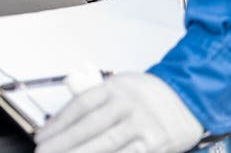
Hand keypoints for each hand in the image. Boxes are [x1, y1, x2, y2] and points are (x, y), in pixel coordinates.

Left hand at [35, 72, 202, 152]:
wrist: (190, 98)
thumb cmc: (148, 94)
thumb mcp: (120, 85)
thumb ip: (94, 97)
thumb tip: (63, 110)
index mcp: (116, 88)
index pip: (81, 106)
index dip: (58, 123)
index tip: (41, 137)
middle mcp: (129, 105)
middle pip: (90, 127)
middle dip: (64, 144)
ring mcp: (145, 126)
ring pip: (108, 146)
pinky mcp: (158, 144)